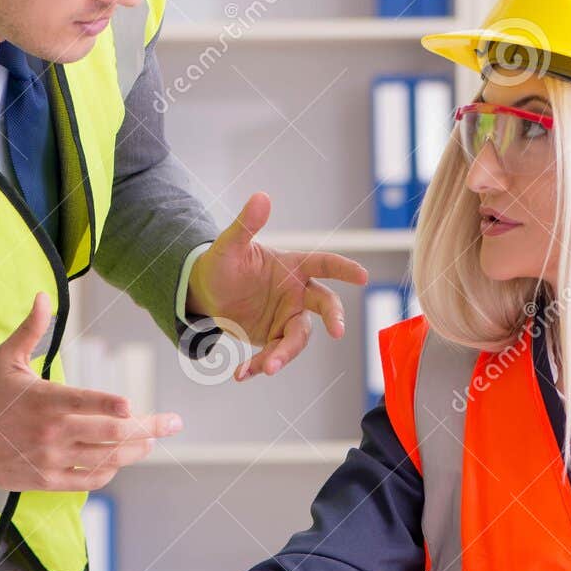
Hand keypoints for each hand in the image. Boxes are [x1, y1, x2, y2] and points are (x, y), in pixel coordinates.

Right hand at [0, 293, 183, 509]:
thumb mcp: (6, 360)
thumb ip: (31, 329)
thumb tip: (44, 295)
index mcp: (45, 400)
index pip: (82, 402)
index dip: (107, 405)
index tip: (131, 404)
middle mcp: (51, 432)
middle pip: (109, 434)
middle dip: (148, 428)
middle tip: (173, 423)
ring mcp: (51, 459)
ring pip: (105, 458)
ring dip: (135, 449)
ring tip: (153, 440)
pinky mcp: (48, 481)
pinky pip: (89, 479)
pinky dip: (110, 470)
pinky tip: (121, 458)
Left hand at [185, 191, 368, 379]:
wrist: (207, 293)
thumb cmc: (222, 263)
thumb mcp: (229, 246)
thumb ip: (245, 224)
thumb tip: (262, 196)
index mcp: (293, 266)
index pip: (325, 263)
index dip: (345, 268)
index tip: (363, 276)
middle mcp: (297, 293)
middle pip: (325, 304)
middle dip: (334, 317)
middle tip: (338, 331)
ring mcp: (287, 317)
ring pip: (298, 337)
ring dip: (284, 353)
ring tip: (266, 367)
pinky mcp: (274, 338)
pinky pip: (274, 354)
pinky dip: (260, 364)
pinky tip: (242, 374)